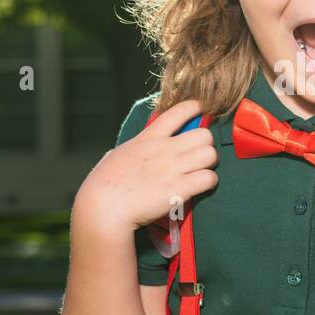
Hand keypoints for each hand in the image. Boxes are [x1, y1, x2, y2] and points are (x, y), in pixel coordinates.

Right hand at [73, 98, 217, 235]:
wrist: (104, 206)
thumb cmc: (104, 184)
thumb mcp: (120, 154)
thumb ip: (136, 148)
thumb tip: (137, 150)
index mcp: (149, 137)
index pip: (179, 111)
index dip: (195, 108)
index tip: (201, 112)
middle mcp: (164, 149)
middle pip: (204, 134)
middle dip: (206, 145)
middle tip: (199, 156)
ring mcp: (173, 168)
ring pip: (210, 154)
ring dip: (209, 164)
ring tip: (201, 171)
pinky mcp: (179, 189)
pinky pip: (209, 178)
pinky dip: (208, 183)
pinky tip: (199, 187)